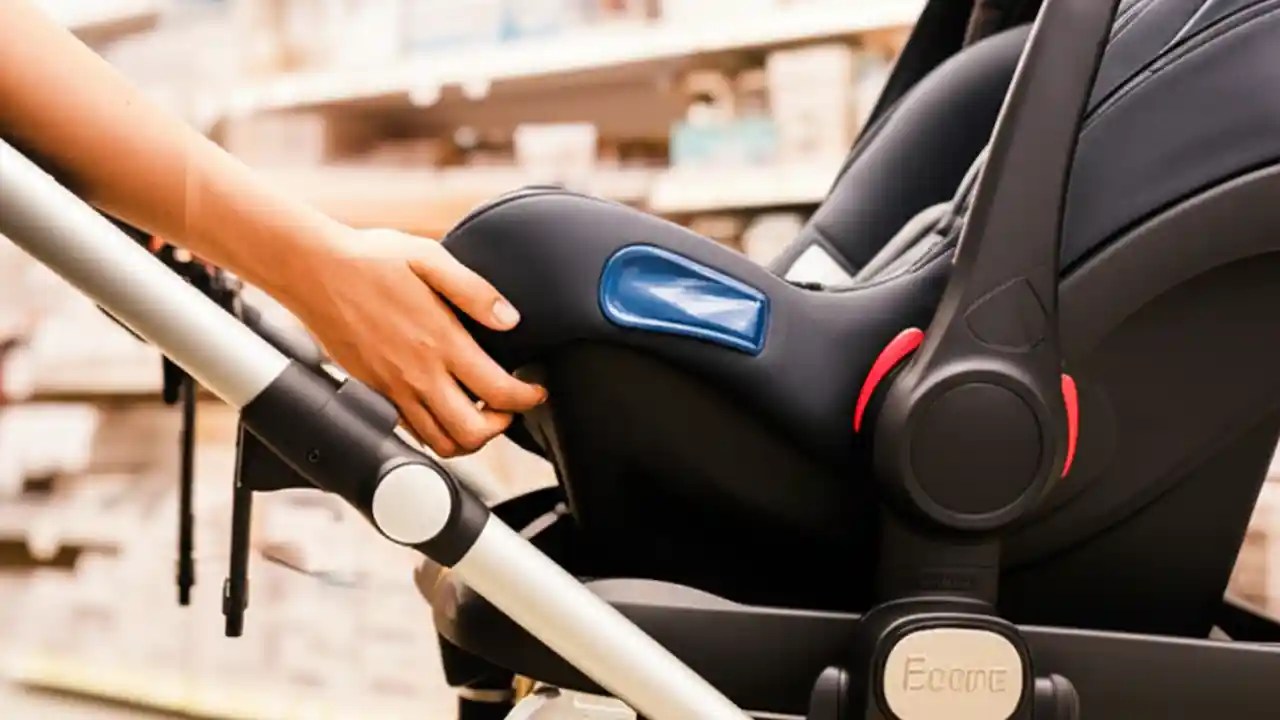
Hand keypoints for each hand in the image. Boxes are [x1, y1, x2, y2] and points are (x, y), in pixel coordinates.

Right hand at [282, 228, 545, 456]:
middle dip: (501, 426)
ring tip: (480, 414)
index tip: (536, 391)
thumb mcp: (430, 259)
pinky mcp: (375, 394)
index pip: (498, 391)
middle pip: (472, 433)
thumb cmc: (369, 261)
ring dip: (469, 437)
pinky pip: (412, 434)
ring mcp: (394, 390)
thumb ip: (475, 291)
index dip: (528, 399)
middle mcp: (418, 374)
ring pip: (441, 443)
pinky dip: (436, 434)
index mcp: (440, 342)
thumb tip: (510, 319)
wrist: (314, 272)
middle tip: (509, 407)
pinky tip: (444, 409)